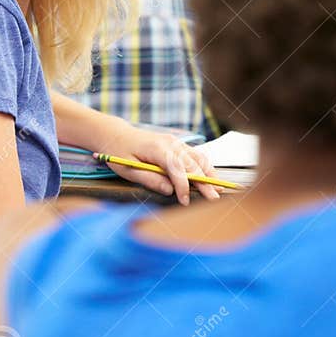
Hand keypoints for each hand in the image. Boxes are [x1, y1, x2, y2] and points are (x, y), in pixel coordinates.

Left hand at [103, 125, 219, 204]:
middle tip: (213, 200)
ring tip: (218, 189)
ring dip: (209, 174)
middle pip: (192, 164)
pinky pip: (196, 155)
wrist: (117, 135)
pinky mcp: (178, 145)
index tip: (185, 201)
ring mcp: (176, 142)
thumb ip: (150, 179)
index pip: (176, 168)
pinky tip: (211, 178)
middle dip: (204, 183)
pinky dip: (205, 167)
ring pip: (198, 158)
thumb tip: (170, 191)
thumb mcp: (128, 169)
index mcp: (157, 148)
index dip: (183, 186)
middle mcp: (171, 143)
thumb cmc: (119, 153)